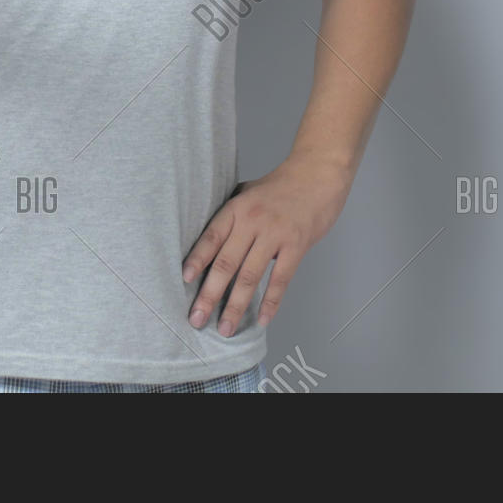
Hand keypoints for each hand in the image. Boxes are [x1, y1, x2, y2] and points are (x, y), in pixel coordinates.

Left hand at [183, 154, 352, 335]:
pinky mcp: (297, 245)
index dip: (197, 259)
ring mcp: (275, 234)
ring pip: (249, 276)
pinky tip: (262, 319)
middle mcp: (252, 221)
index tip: (184, 280)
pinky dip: (270, 302)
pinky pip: (280, 279)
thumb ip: (231, 213)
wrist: (318, 174)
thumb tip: (210, 239)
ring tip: (225, 328)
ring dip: (236, 306)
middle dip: (209, 294)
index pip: (211, 237)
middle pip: (226, 263)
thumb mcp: (248, 191)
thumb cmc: (282, 185)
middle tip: (197, 318)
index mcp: (237, 208)